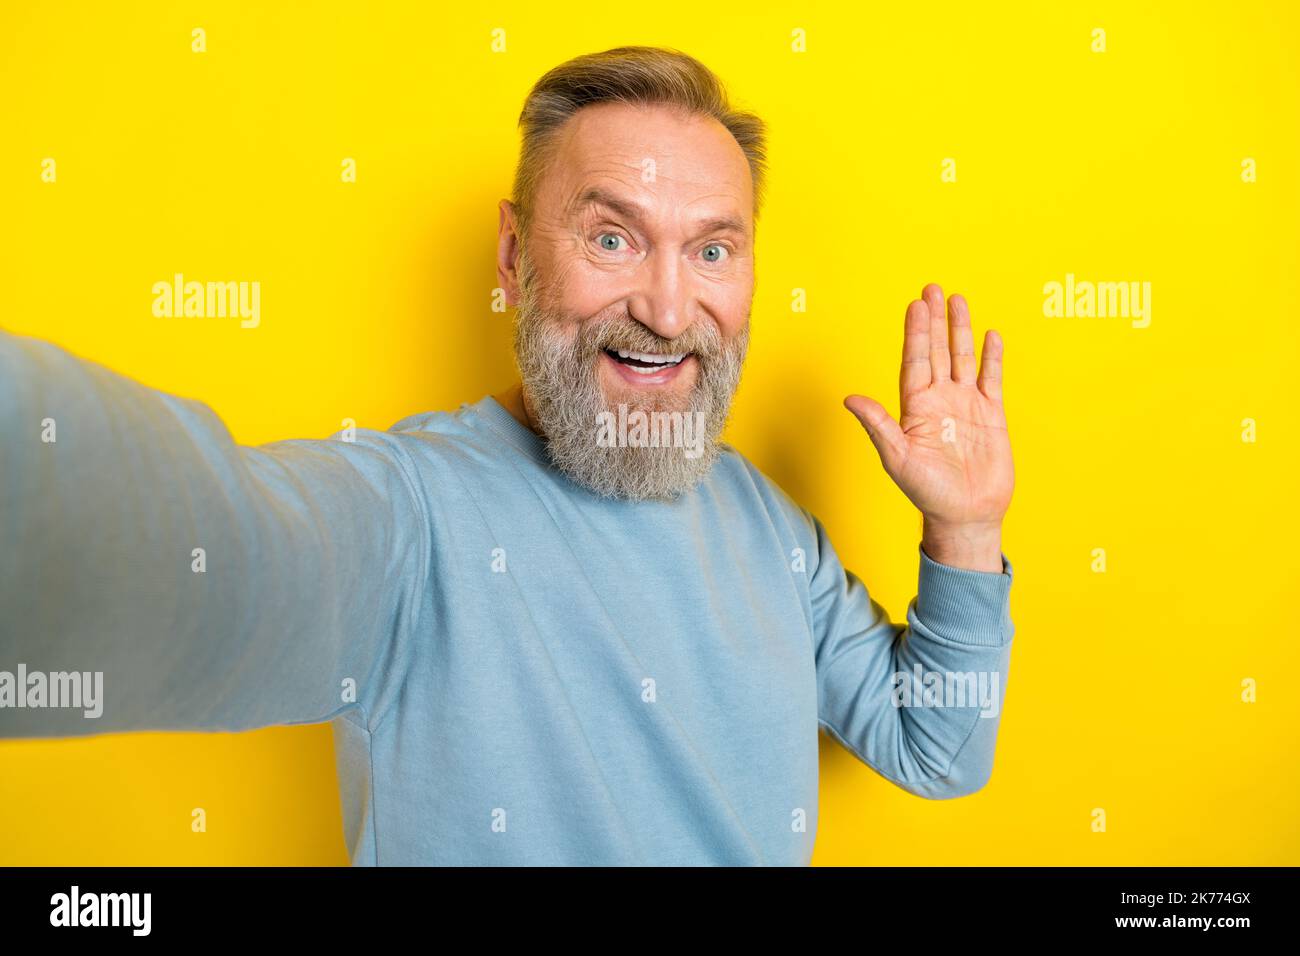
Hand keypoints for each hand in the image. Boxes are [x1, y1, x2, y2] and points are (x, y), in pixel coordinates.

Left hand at [844, 284, 1013, 570]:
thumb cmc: (926, 492)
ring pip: (962, 358)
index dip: (915, 333)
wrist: (965, 515)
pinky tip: (990, 336)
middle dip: (934, 320)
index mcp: (915, 408)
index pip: (915, 361)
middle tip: (932, 288)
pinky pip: (991, 379)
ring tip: (958, 300)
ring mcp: (965, 405)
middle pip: (935, 351)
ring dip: (960, 330)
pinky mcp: (991, 415)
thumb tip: (850, 398)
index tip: (916, 305)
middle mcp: (939, 400)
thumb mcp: (897, 458)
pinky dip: (991, 358)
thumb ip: (878, 425)